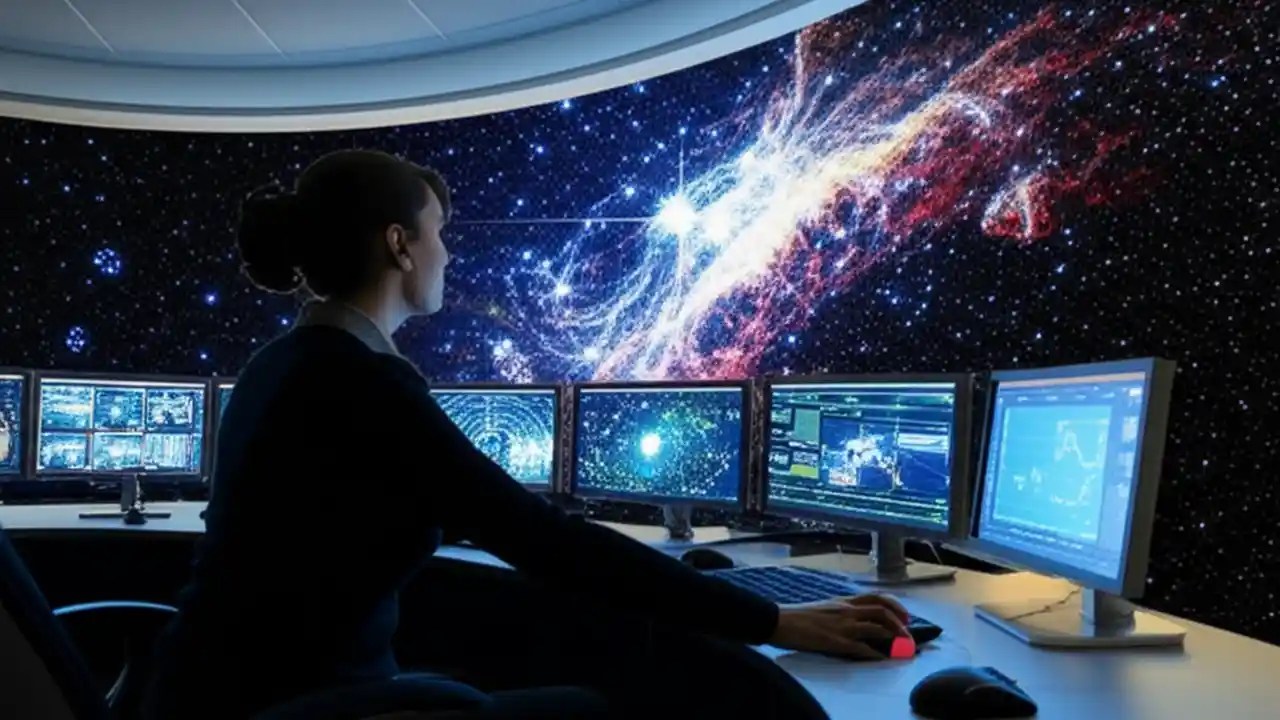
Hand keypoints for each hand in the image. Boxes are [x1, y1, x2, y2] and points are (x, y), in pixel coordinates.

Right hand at [768, 594, 911, 659]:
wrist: (779, 620)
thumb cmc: (797, 616)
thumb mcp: (824, 607)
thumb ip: (841, 611)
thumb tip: (856, 619)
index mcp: (843, 601)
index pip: (876, 597)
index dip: (895, 605)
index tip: (905, 615)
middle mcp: (846, 610)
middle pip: (881, 611)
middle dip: (900, 622)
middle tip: (908, 633)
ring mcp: (842, 625)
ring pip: (876, 627)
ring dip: (893, 637)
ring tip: (902, 646)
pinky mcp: (835, 641)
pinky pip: (861, 647)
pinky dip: (875, 653)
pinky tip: (881, 658)